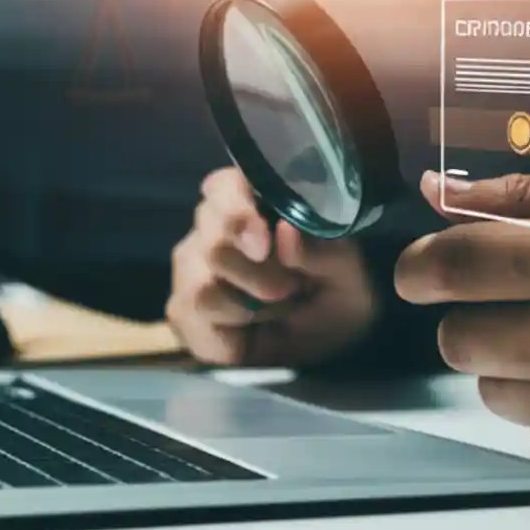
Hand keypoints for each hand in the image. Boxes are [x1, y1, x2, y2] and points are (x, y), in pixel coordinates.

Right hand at [167, 167, 376, 366]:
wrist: (326, 340)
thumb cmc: (336, 291)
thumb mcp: (347, 275)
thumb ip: (323, 253)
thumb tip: (286, 232)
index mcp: (251, 199)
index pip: (222, 188)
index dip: (236, 214)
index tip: (263, 246)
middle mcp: (211, 228)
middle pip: (212, 246)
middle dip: (257, 277)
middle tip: (289, 291)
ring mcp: (191, 268)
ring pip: (200, 289)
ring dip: (245, 308)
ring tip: (274, 311)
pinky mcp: (182, 310)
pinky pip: (189, 322)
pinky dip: (226, 337)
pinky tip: (247, 334)